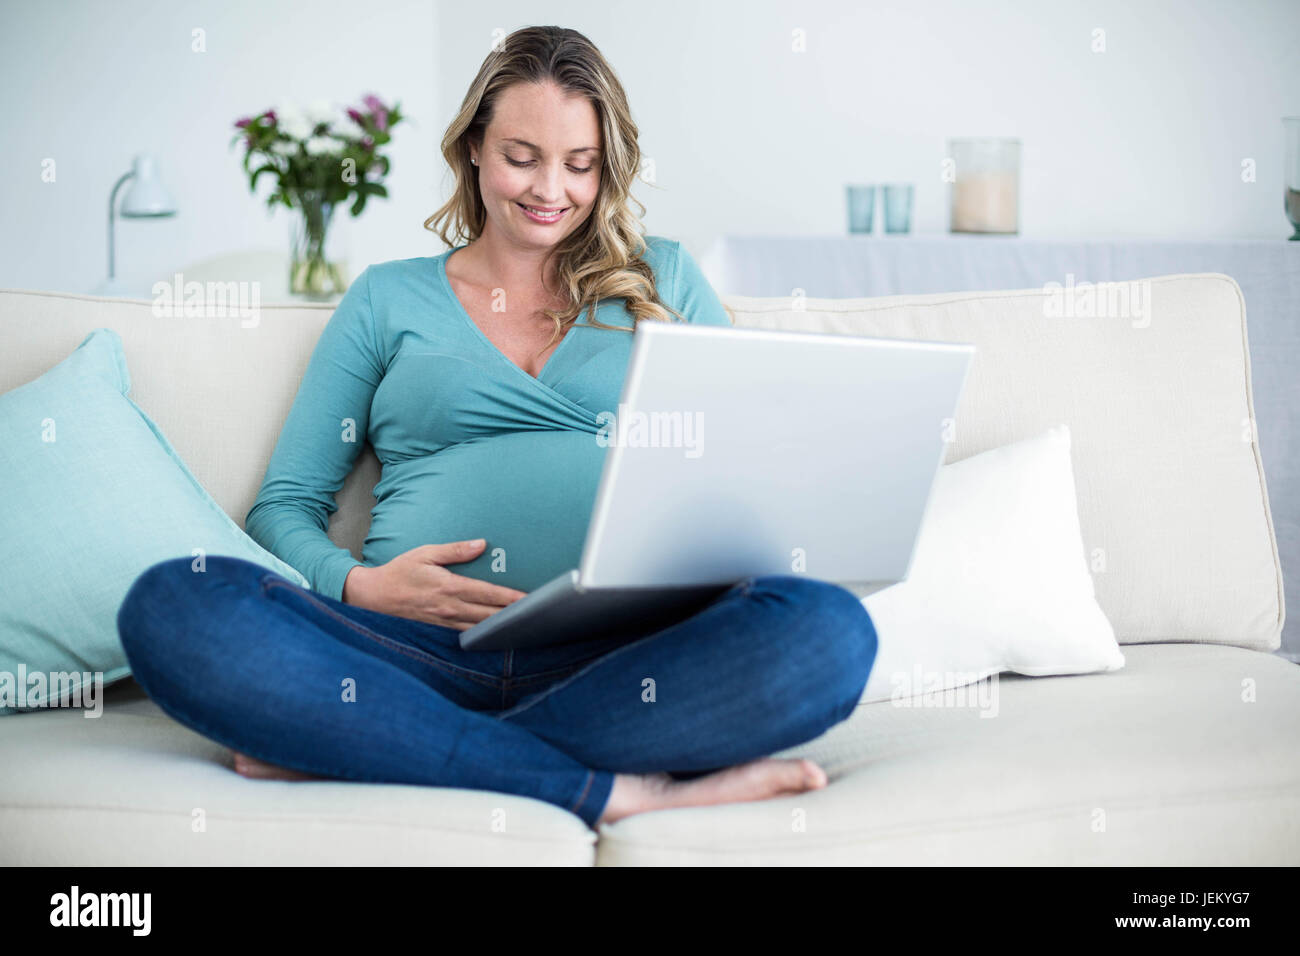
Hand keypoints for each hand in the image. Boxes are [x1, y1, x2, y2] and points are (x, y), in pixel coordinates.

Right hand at [342, 539, 526, 629]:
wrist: (374, 596)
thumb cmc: (400, 571)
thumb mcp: (426, 553)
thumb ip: (455, 550)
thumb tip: (481, 544)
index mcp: (449, 587)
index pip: (488, 593)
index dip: (510, 597)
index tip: (529, 598)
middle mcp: (450, 608)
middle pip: (489, 615)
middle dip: (513, 615)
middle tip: (536, 614)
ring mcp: (445, 621)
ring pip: (480, 628)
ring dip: (501, 628)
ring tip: (522, 626)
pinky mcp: (440, 628)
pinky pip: (467, 635)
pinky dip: (483, 635)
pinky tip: (496, 634)